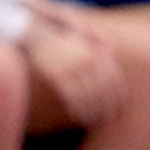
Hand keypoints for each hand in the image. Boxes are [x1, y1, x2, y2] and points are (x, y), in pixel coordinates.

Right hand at [21, 0, 123, 126]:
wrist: (31, 31)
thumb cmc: (54, 32)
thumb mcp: (79, 29)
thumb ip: (95, 37)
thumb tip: (110, 49)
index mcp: (94, 51)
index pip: (113, 77)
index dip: (117, 94)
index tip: (118, 106)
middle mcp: (87, 60)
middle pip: (103, 89)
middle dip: (107, 106)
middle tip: (108, 118)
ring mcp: (72, 68)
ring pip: (89, 96)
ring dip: (92, 111)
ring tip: (92, 120)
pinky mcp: (58, 75)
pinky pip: (72, 97)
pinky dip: (77, 109)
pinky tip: (77, 116)